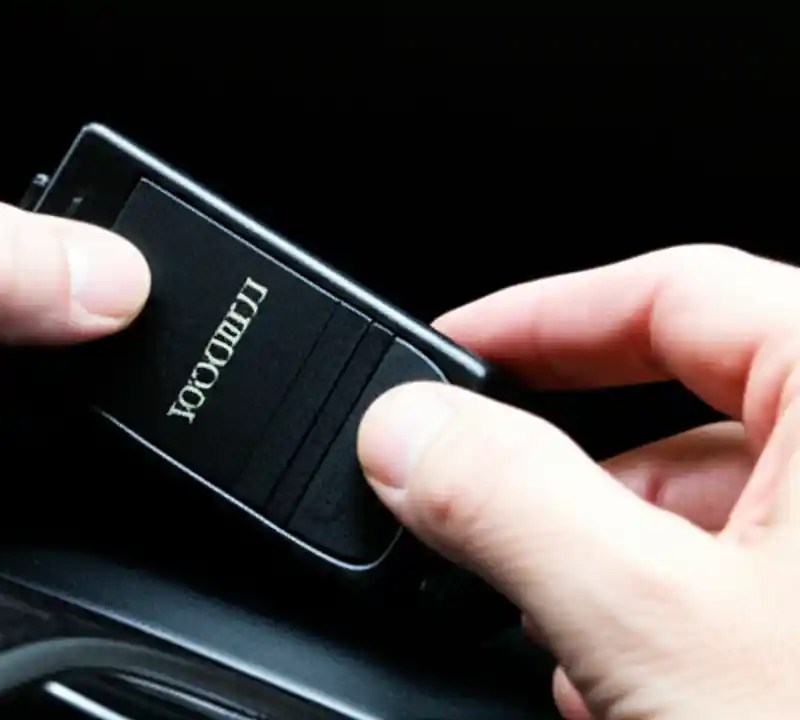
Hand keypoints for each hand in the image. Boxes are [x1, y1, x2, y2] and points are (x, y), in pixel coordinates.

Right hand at [358, 245, 799, 718]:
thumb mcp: (655, 625)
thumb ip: (506, 503)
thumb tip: (408, 433)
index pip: (674, 291)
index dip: (538, 319)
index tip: (450, 357)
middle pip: (689, 406)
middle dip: (567, 474)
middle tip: (472, 514)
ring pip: (722, 506)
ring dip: (618, 564)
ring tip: (566, 644)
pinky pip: (762, 578)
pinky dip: (679, 613)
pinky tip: (638, 685)